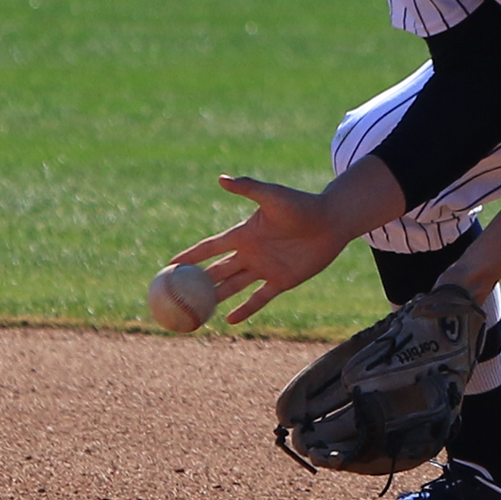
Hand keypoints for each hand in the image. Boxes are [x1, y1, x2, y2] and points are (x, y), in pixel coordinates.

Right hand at [169, 175, 353, 324]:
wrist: (331, 220)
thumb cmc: (302, 205)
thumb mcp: (273, 196)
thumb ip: (248, 189)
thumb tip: (221, 179)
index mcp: (244, 233)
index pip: (210, 248)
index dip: (189, 257)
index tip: (169, 266)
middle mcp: (250, 252)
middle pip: (216, 271)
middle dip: (196, 283)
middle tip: (175, 296)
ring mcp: (265, 268)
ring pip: (233, 287)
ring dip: (216, 299)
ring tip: (196, 313)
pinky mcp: (282, 281)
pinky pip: (259, 298)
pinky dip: (245, 309)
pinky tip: (229, 320)